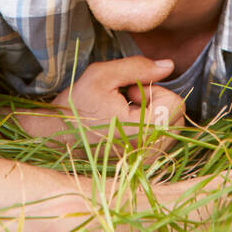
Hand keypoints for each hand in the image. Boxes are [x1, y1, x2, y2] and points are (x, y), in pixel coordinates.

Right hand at [31, 56, 184, 154]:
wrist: (54, 136)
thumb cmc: (76, 105)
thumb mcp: (102, 75)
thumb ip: (138, 67)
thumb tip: (168, 65)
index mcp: (140, 133)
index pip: (175, 104)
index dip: (155, 90)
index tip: (129, 92)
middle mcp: (147, 153)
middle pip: (176, 116)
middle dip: (154, 102)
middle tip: (125, 101)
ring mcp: (145, 162)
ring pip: (169, 126)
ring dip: (151, 114)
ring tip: (122, 113)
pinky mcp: (141, 166)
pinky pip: (160, 138)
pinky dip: (147, 127)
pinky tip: (124, 125)